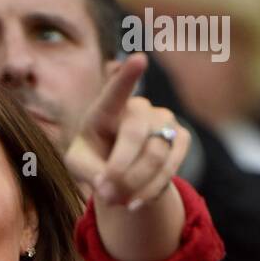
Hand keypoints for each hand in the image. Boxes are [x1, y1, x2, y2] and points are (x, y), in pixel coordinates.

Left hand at [65, 54, 189, 211]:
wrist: (121, 170)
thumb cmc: (93, 159)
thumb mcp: (78, 165)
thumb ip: (87, 171)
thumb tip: (108, 186)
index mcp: (107, 108)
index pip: (116, 90)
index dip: (127, 75)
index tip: (139, 59)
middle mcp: (138, 108)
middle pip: (135, 134)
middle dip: (120, 170)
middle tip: (106, 196)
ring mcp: (163, 120)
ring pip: (155, 155)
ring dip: (133, 186)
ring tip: (118, 201)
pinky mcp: (181, 138)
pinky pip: (171, 168)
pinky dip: (150, 191)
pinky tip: (136, 200)